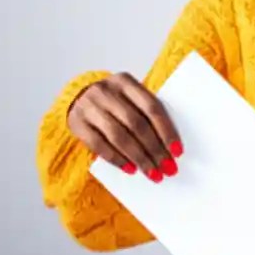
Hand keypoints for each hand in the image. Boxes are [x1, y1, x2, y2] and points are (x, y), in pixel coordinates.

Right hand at [67, 73, 182, 181]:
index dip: (166, 130)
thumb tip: (170, 147)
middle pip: (136, 123)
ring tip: (152, 173)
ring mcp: (89, 106)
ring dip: (139, 158)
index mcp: (124, 81)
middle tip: (167, 168)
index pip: (151, 107)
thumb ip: (145, 113)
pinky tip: (130, 169)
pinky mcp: (77, 123)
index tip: (178, 152)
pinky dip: (117, 159)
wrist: (76, 97)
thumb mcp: (128, 98)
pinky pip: (99, 145)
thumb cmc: (112, 102)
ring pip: (119, 136)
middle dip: (155, 149)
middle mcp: (105, 91)